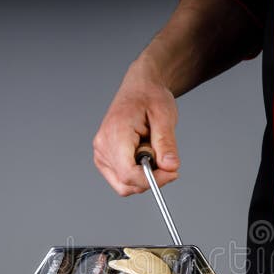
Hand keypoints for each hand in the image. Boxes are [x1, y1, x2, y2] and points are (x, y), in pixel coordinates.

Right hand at [93, 58, 180, 195]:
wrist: (140, 88)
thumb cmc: (150, 97)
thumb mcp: (164, 116)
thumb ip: (166, 143)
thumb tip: (170, 167)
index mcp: (115, 134)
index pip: (128, 173)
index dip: (152, 179)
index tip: (172, 172)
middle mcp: (102, 146)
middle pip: (126, 183)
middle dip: (151, 179)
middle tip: (167, 161)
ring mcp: (101, 154)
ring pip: (124, 185)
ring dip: (145, 177)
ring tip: (153, 152)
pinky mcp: (105, 160)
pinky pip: (122, 180)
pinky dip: (138, 175)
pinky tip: (146, 156)